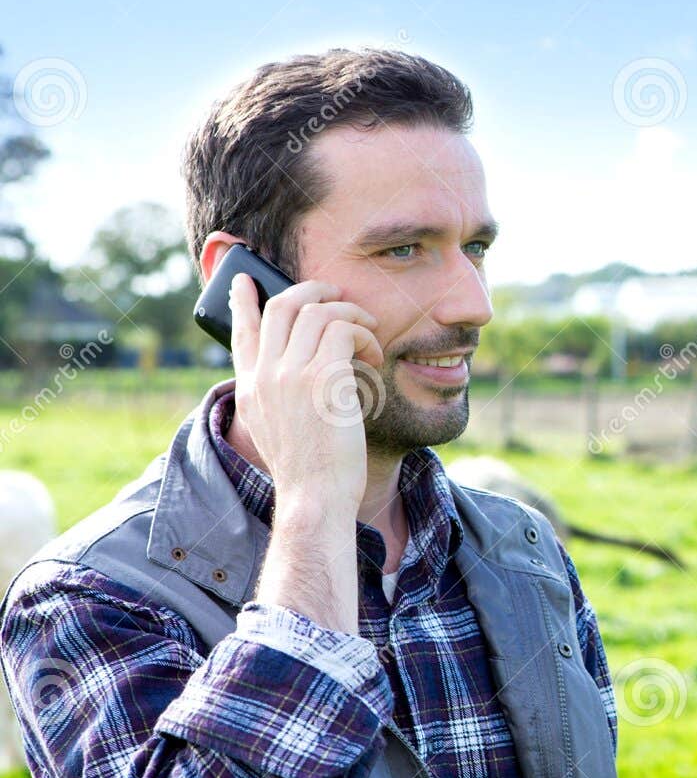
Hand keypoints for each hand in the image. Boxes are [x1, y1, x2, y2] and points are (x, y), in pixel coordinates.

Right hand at [228, 273, 383, 513]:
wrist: (314, 497)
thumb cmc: (308, 472)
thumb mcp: (275, 431)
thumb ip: (276, 398)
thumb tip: (293, 378)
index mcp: (251, 387)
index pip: (241, 331)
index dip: (243, 301)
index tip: (244, 280)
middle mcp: (265, 374)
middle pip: (281, 306)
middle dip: (313, 291)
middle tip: (337, 294)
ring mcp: (290, 373)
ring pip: (317, 311)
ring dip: (349, 312)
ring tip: (368, 330)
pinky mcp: (323, 378)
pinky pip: (344, 330)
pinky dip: (364, 333)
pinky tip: (374, 354)